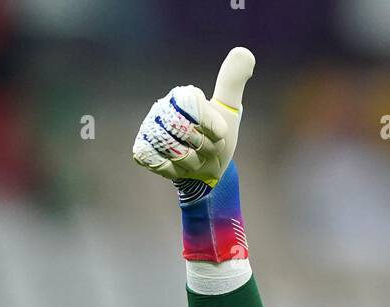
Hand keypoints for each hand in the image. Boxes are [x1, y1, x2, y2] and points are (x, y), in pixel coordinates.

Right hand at [131, 48, 254, 186]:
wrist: (204, 170)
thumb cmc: (216, 137)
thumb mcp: (228, 110)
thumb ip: (232, 82)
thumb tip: (246, 53)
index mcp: (182, 95)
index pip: (197, 110)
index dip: (212, 128)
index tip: (220, 134)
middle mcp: (162, 107)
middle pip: (187, 133)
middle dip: (205, 148)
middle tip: (208, 149)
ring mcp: (150, 128)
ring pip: (174, 151)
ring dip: (191, 162)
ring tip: (195, 158)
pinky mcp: (142, 149)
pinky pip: (159, 162)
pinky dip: (173, 169)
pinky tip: (178, 166)